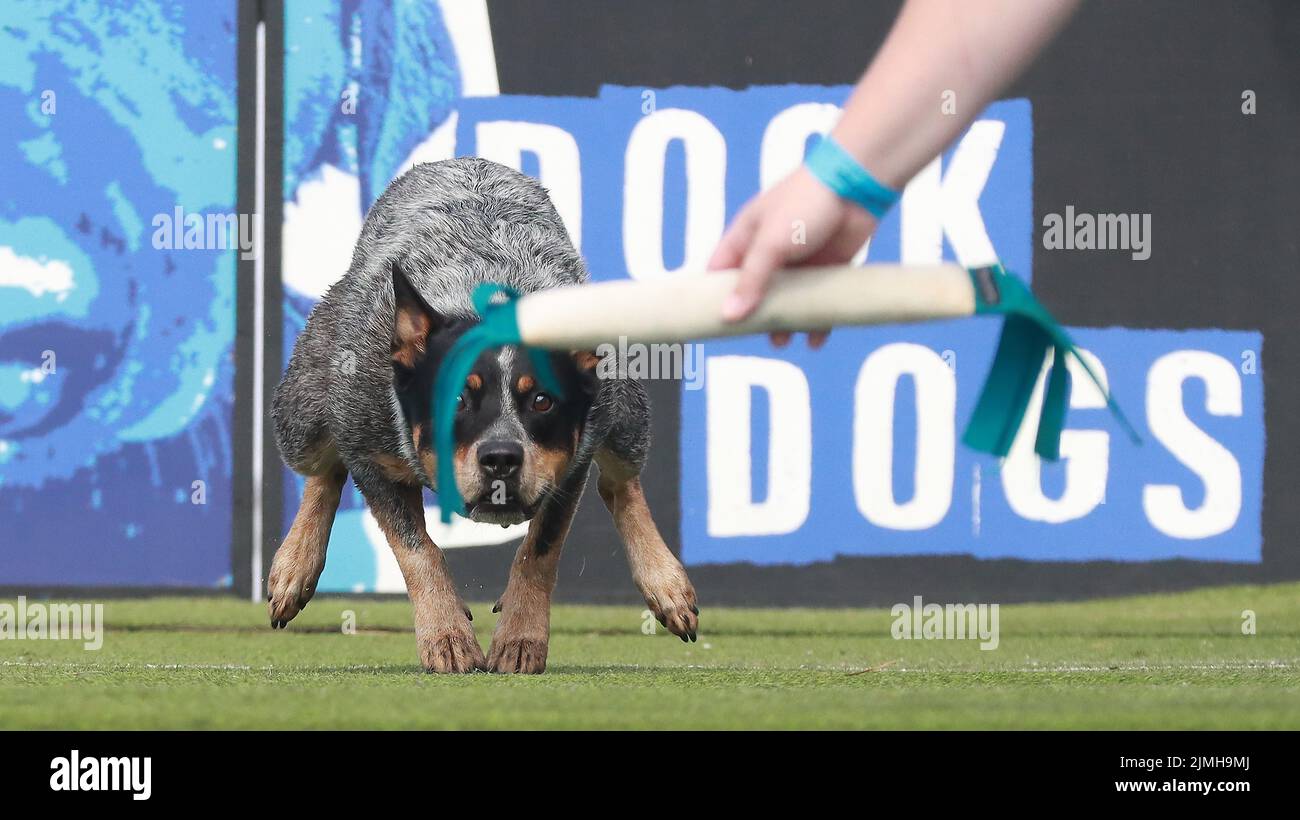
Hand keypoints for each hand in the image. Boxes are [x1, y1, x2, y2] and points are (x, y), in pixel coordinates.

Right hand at [708, 166, 875, 347]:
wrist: (856, 186)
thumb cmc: (805, 204)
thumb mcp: (770, 242)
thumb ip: (751, 280)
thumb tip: (728, 316)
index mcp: (746, 238)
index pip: (720, 272)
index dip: (713, 297)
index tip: (710, 324)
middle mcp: (769, 252)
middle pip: (753, 292)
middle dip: (751, 316)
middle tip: (749, 338)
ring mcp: (798, 263)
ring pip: (786, 301)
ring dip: (784, 322)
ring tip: (783, 342)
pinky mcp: (825, 269)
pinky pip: (817, 302)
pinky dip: (816, 321)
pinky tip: (817, 339)